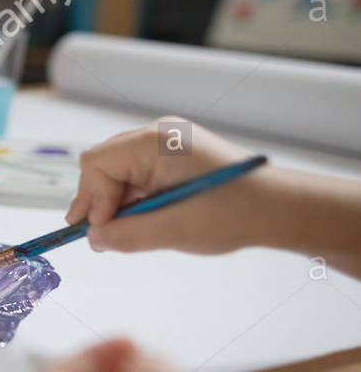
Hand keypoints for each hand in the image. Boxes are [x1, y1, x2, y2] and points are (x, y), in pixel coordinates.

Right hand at [67, 116, 265, 254]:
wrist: (280, 208)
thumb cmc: (234, 212)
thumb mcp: (173, 230)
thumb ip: (125, 235)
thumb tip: (95, 237)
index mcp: (155, 141)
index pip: (97, 164)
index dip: (93, 199)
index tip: (103, 231)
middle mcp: (157, 134)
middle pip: (103, 164)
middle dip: (99, 200)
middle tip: (102, 235)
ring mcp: (166, 142)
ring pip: (117, 171)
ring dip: (116, 202)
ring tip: (128, 229)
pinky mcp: (174, 156)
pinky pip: (136, 174)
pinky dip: (132, 198)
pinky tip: (145, 218)